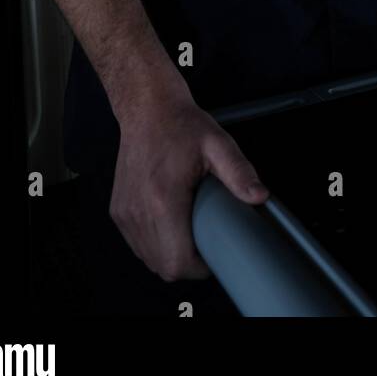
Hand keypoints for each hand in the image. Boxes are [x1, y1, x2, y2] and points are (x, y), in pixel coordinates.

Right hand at [111, 85, 268, 281]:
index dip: (199, 267)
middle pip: (163, 266)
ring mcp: (124, 212)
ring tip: (187, 230)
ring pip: (147, 258)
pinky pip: (136, 244)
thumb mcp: (218, 144)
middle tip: (205, 240)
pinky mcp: (118, 210)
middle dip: (187, 263)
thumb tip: (259, 196)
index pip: (177, 262)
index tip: (212, 253)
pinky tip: (169, 224)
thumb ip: (239, 172)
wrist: (147, 107)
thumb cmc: (179, 123)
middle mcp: (138, 211)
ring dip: (168, 254)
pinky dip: (153, 243)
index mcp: (163, 199)